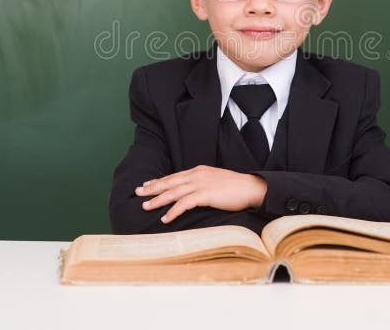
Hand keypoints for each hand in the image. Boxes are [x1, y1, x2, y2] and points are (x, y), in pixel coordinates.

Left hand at [134, 165, 267, 223]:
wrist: (251, 188)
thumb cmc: (235, 187)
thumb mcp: (215, 180)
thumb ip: (202, 183)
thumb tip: (192, 192)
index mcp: (199, 171)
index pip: (174, 176)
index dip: (159, 181)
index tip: (147, 184)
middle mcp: (197, 175)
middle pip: (170, 182)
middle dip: (152, 188)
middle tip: (138, 192)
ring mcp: (200, 184)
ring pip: (173, 192)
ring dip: (158, 200)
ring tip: (146, 206)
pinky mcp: (205, 194)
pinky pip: (184, 203)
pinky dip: (173, 211)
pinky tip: (166, 218)